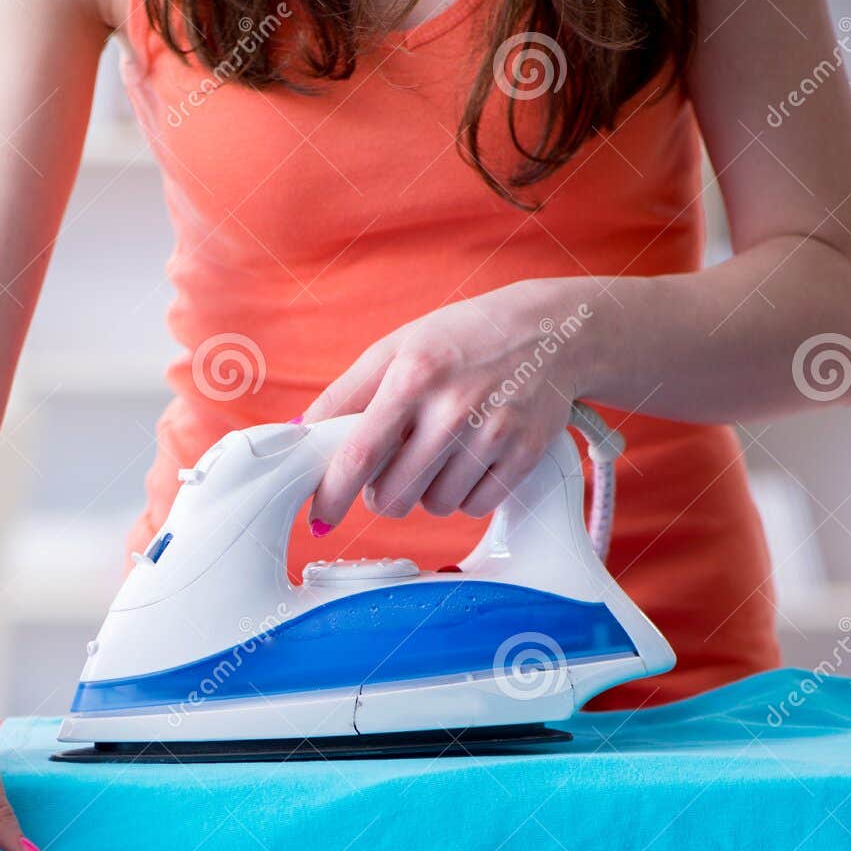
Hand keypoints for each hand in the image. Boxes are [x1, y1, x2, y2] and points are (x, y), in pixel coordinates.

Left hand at [303, 282, 584, 526]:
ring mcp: (493, 433)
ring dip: (425, 492)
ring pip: (433, 506)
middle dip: (382, 493)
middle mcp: (454, 407)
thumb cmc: (459, 340)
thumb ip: (343, 395)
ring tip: (440, 451)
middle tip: (394, 466)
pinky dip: (464, 495)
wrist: (552, 331)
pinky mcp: (525, 454)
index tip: (319, 518)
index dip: (333, 495)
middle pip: (393, 494)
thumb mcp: (395, 349)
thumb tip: (298, 435)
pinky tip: (470, 460)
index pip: (360, 454)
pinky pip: (474, 506)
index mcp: (412, 376)